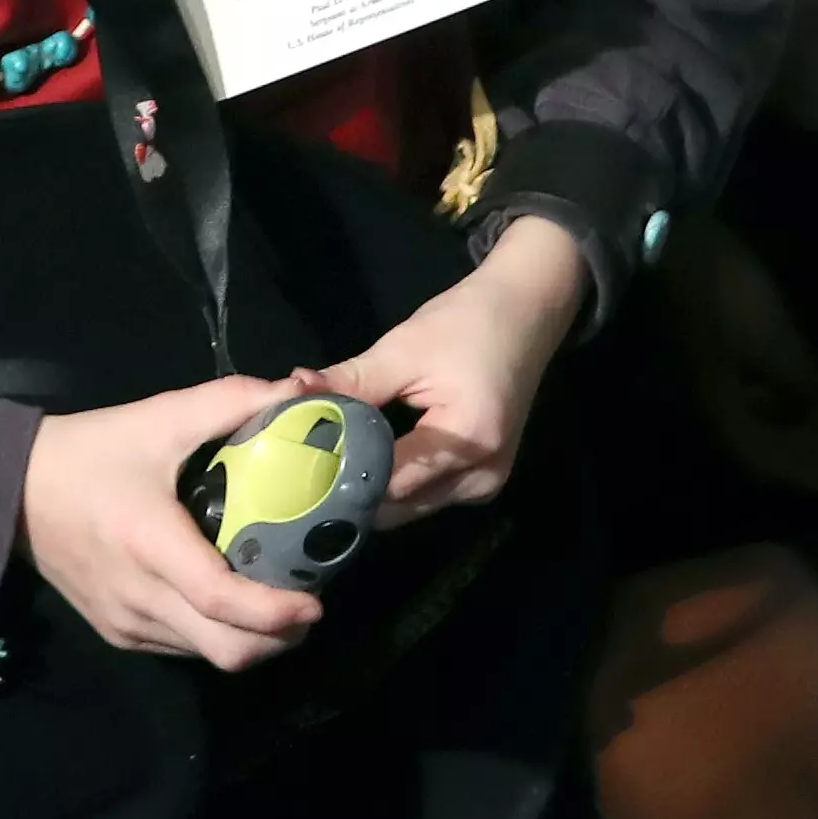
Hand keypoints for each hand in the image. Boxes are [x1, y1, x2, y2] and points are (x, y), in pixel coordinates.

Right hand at [19, 376, 324, 667]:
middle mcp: (139, 597)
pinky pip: (181, 650)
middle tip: (306, 604)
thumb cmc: (89, 452)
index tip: (316, 600)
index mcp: (150, 544)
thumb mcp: (157, 417)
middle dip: (280, 638)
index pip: (222, 600)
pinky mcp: (116, 634)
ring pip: (208, 657)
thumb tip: (297, 393)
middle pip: (228, 650)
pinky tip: (225, 604)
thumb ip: (228, 402)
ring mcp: (126, 624)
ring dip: (251, 641)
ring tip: (273, 602)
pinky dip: (214, 637)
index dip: (277, 611)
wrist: (10, 489)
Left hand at [315, 217, 589, 518]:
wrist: (525, 312)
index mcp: (468, 442)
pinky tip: (357, 465)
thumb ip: (350, 382)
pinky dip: (394, 482)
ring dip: (370, 490)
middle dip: (350, 491)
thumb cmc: (468, 324)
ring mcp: (485, 484)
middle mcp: (481, 477)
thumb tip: (291, 395)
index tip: (292, 473)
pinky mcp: (481, 477)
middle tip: (296, 477)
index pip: (390, 482)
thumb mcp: (403, 349)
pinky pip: (427, 493)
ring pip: (411, 506)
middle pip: (400, 505)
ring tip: (318, 472)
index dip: (339, 478)